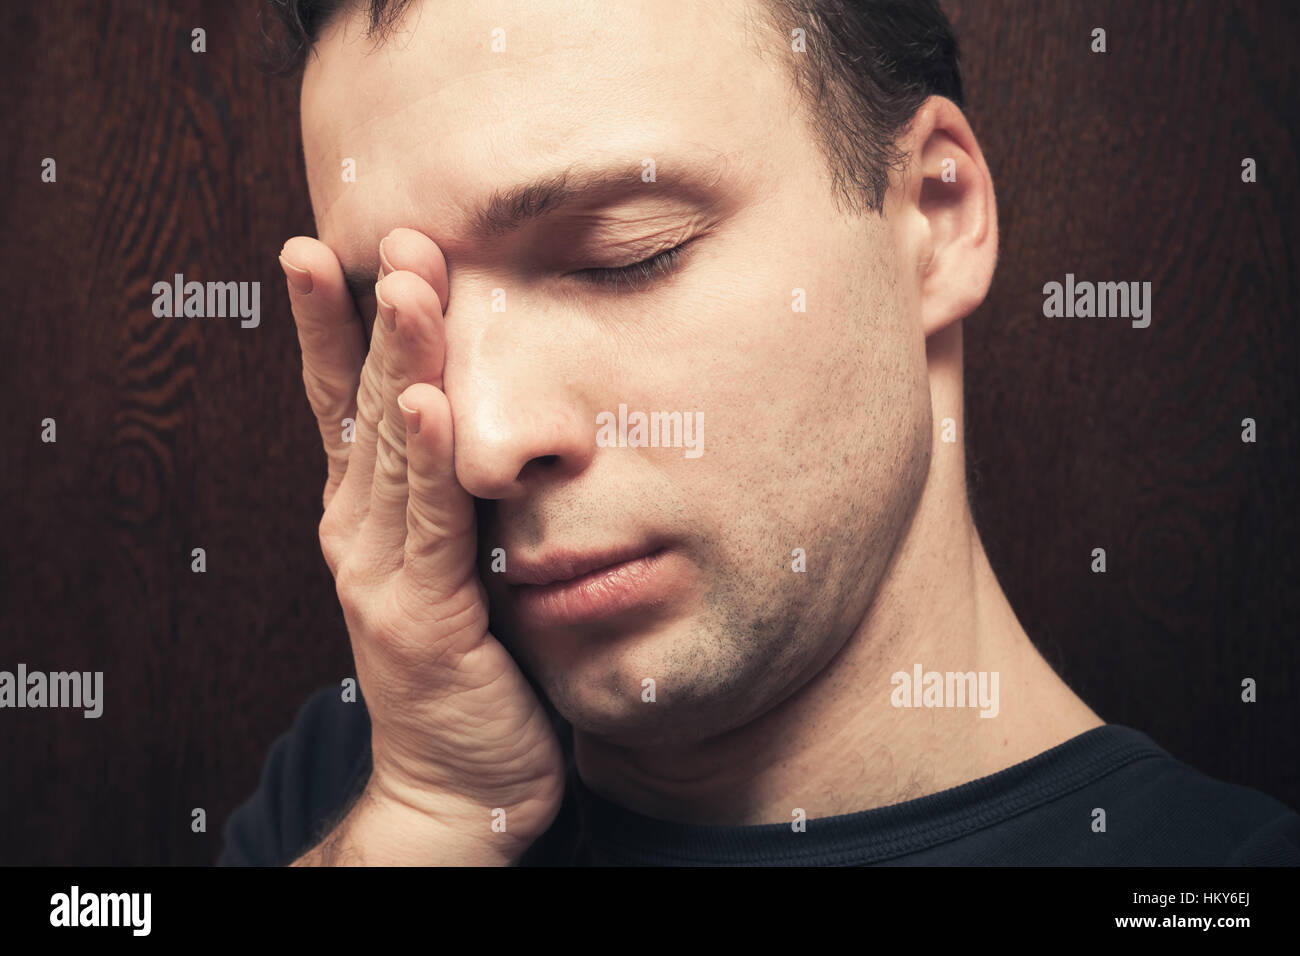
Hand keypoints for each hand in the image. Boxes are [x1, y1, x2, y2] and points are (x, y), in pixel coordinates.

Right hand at [279, 228, 564, 863]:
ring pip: (393, 450)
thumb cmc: (470, 666)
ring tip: (410, 283)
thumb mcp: (458, 562)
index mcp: (367, 511)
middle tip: (395, 233)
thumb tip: (500, 412)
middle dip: (379, 316)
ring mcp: (381, 574)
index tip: (336, 247)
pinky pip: (433, 526)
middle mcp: (359, 531)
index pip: (342, 401)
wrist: (459, 783)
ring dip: (403, 363)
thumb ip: (461, 493)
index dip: (334, 325)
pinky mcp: (422, 617)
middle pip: (365, 404)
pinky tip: (432, 405)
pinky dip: (430, 463)